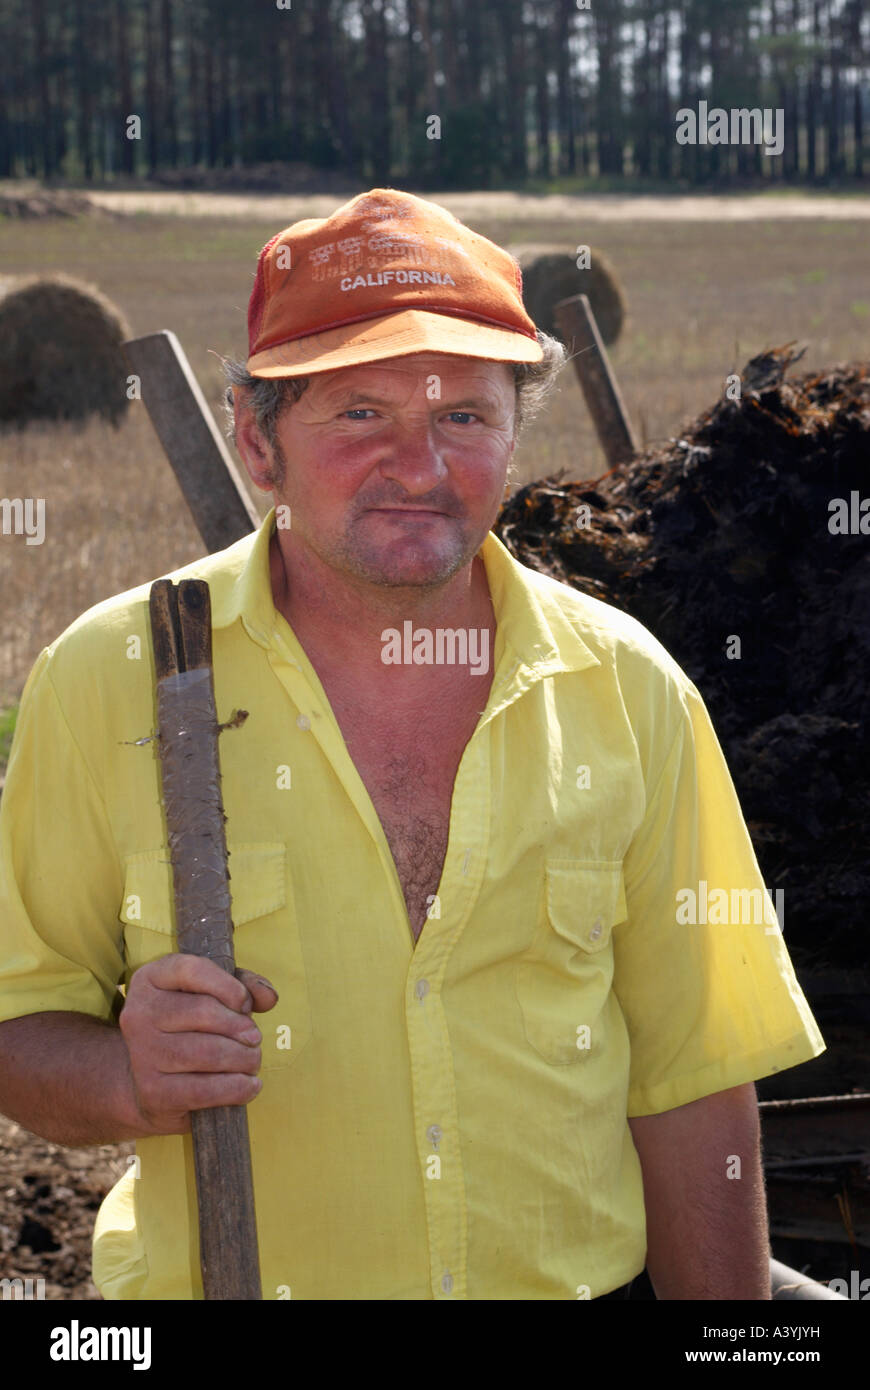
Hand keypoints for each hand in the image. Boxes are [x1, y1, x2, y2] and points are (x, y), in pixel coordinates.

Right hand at [119, 955, 278, 1135]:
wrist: (154, 1084)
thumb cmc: (190, 1030)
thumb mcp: (213, 996)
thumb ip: (243, 986)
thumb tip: (268, 997)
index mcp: (150, 980)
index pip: (191, 969)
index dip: (228, 986)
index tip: (245, 1004)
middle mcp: (138, 1014)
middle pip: (204, 1012)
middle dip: (242, 1027)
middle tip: (254, 1039)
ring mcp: (142, 1055)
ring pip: (208, 1052)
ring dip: (244, 1058)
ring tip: (252, 1061)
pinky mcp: (153, 1093)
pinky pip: (205, 1090)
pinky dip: (237, 1088)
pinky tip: (249, 1085)